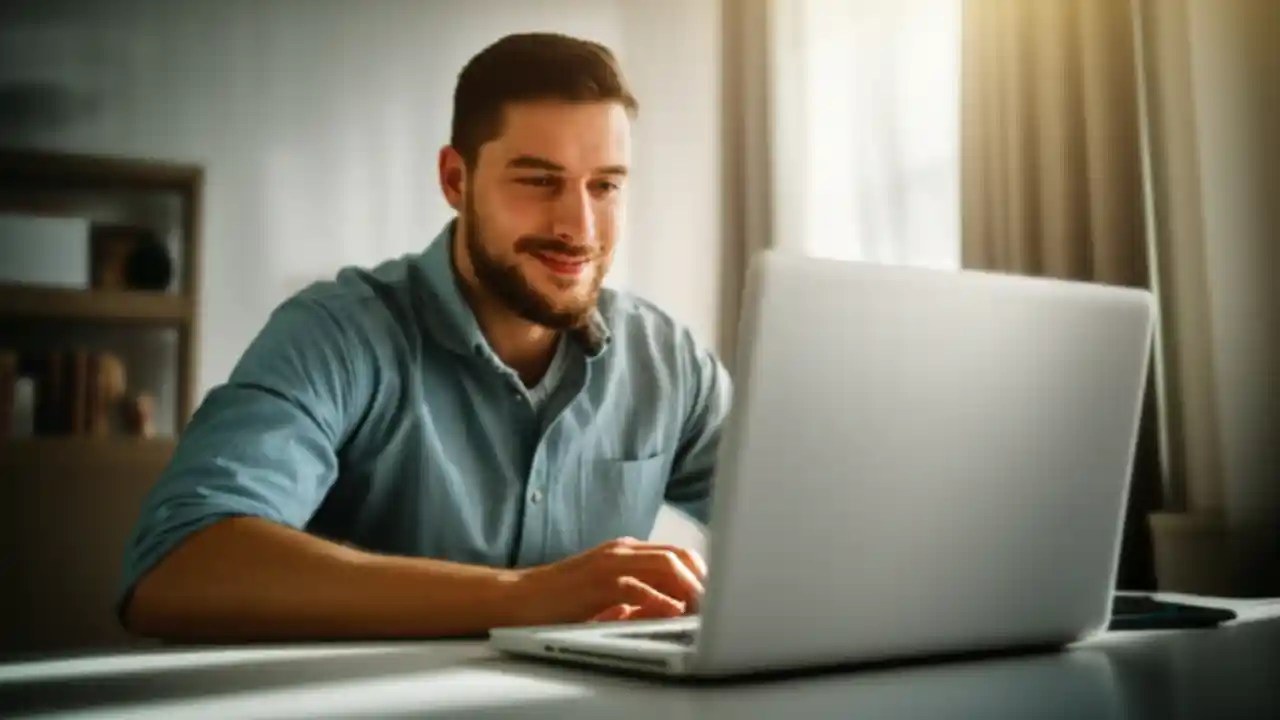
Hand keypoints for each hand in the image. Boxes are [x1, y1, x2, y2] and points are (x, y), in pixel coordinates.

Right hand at [514, 537, 706, 625]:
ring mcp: (610, 563)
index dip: (702, 575)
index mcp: (627, 551)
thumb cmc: (563, 600)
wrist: (521, 598)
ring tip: (701, 610)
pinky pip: (637, 587)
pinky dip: (659, 600)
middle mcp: (622, 551)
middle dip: (702, 580)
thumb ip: (639, 598)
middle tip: (715, 606)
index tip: (716, 598)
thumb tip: (673, 612)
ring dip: (689, 588)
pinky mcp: (597, 581)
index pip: (678, 554)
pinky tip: (671, 614)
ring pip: (665, 564)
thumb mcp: (608, 596)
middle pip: (678, 555)